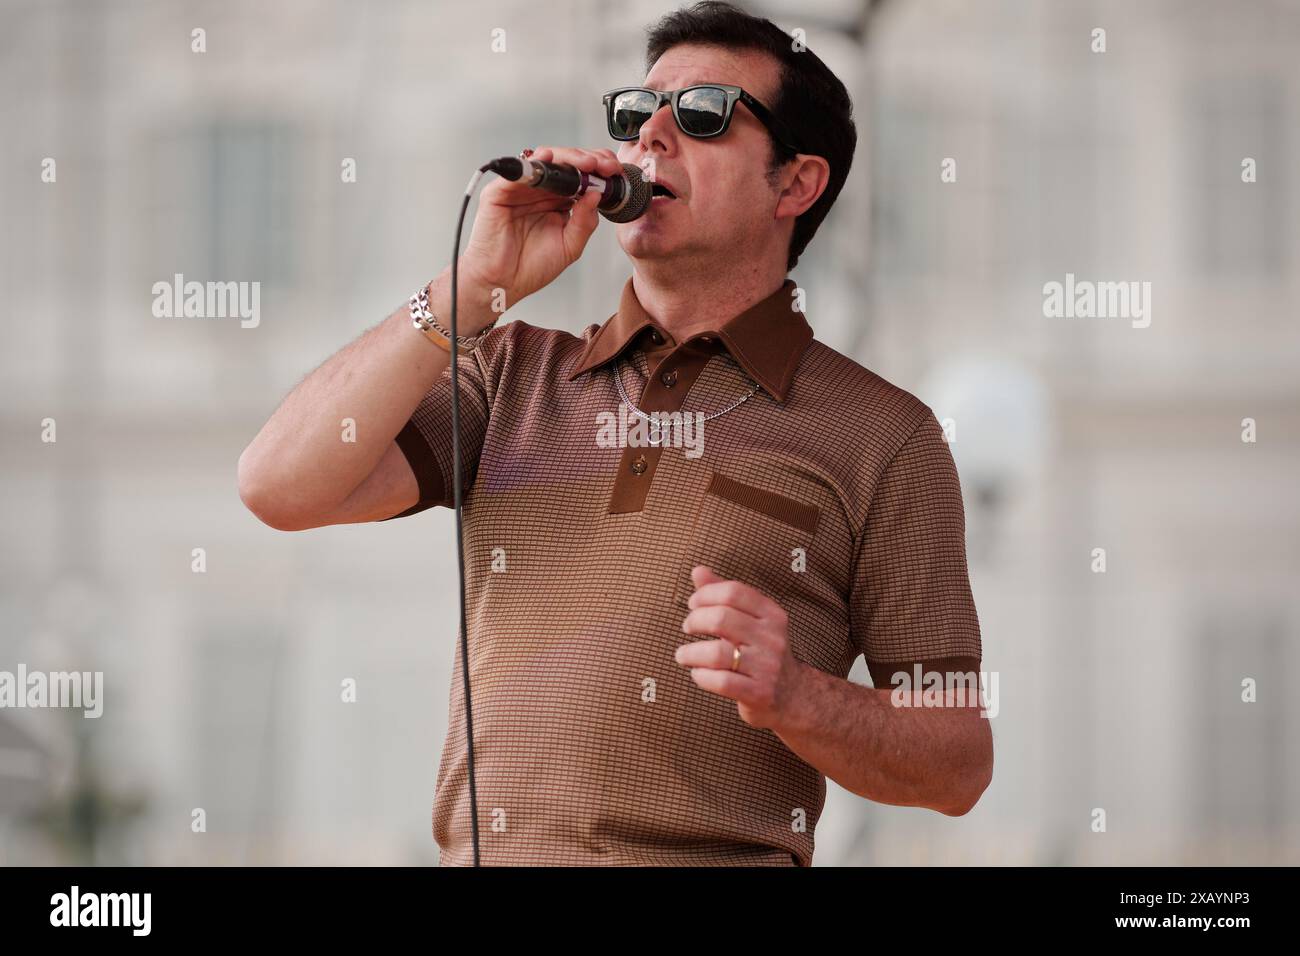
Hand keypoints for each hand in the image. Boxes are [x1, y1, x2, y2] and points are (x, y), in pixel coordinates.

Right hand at [459, 146, 623, 306]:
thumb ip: (585, 221)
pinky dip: (533, 164)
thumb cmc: (530, 267)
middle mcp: (539, 192)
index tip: (615, 172)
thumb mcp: (570, 246)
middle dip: (588, 160)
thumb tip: (596, 194)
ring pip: (544, 161)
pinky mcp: (499, 192)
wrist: (502, 284)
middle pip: (565, 163)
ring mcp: (519, 189)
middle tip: (605, 165)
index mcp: (557, 202)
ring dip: (568, 158)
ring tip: (587, 164)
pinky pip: (516, 172)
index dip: (598, 170)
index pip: (579, 176)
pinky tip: (549, 160)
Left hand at [674, 566, 807, 729]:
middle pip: (722, 619)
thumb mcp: (750, 621)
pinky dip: (701, 676)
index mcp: (772, 614)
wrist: (794, 696)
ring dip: (690, 652)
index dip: (706, 594)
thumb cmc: (762, 652)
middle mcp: (773, 638)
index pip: (734, 591)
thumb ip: (724, 595)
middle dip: (695, 621)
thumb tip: (698, 570)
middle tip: (687, 627)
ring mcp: (768, 667)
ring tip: (683, 655)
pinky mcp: (760, 693)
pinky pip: (721, 682)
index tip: (693, 604)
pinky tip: (697, 673)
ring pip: (717, 653)